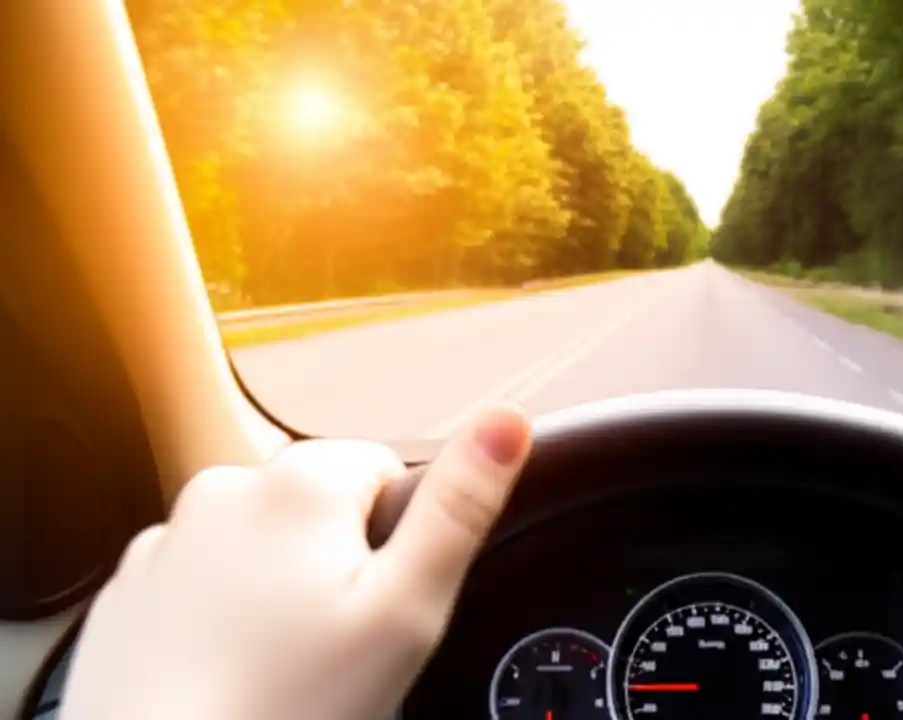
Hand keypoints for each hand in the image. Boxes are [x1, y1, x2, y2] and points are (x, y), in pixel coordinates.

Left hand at [61, 404, 531, 719]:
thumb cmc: (287, 706)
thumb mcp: (406, 610)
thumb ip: (459, 507)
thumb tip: (506, 419)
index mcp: (299, 484)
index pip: (384, 469)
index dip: (398, 540)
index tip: (379, 602)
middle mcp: (223, 489)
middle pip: (321, 506)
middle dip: (338, 562)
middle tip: (334, 643)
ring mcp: (168, 539)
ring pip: (262, 544)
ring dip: (278, 587)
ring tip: (280, 663)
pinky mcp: (132, 587)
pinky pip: (204, 580)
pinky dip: (222, 613)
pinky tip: (232, 667)